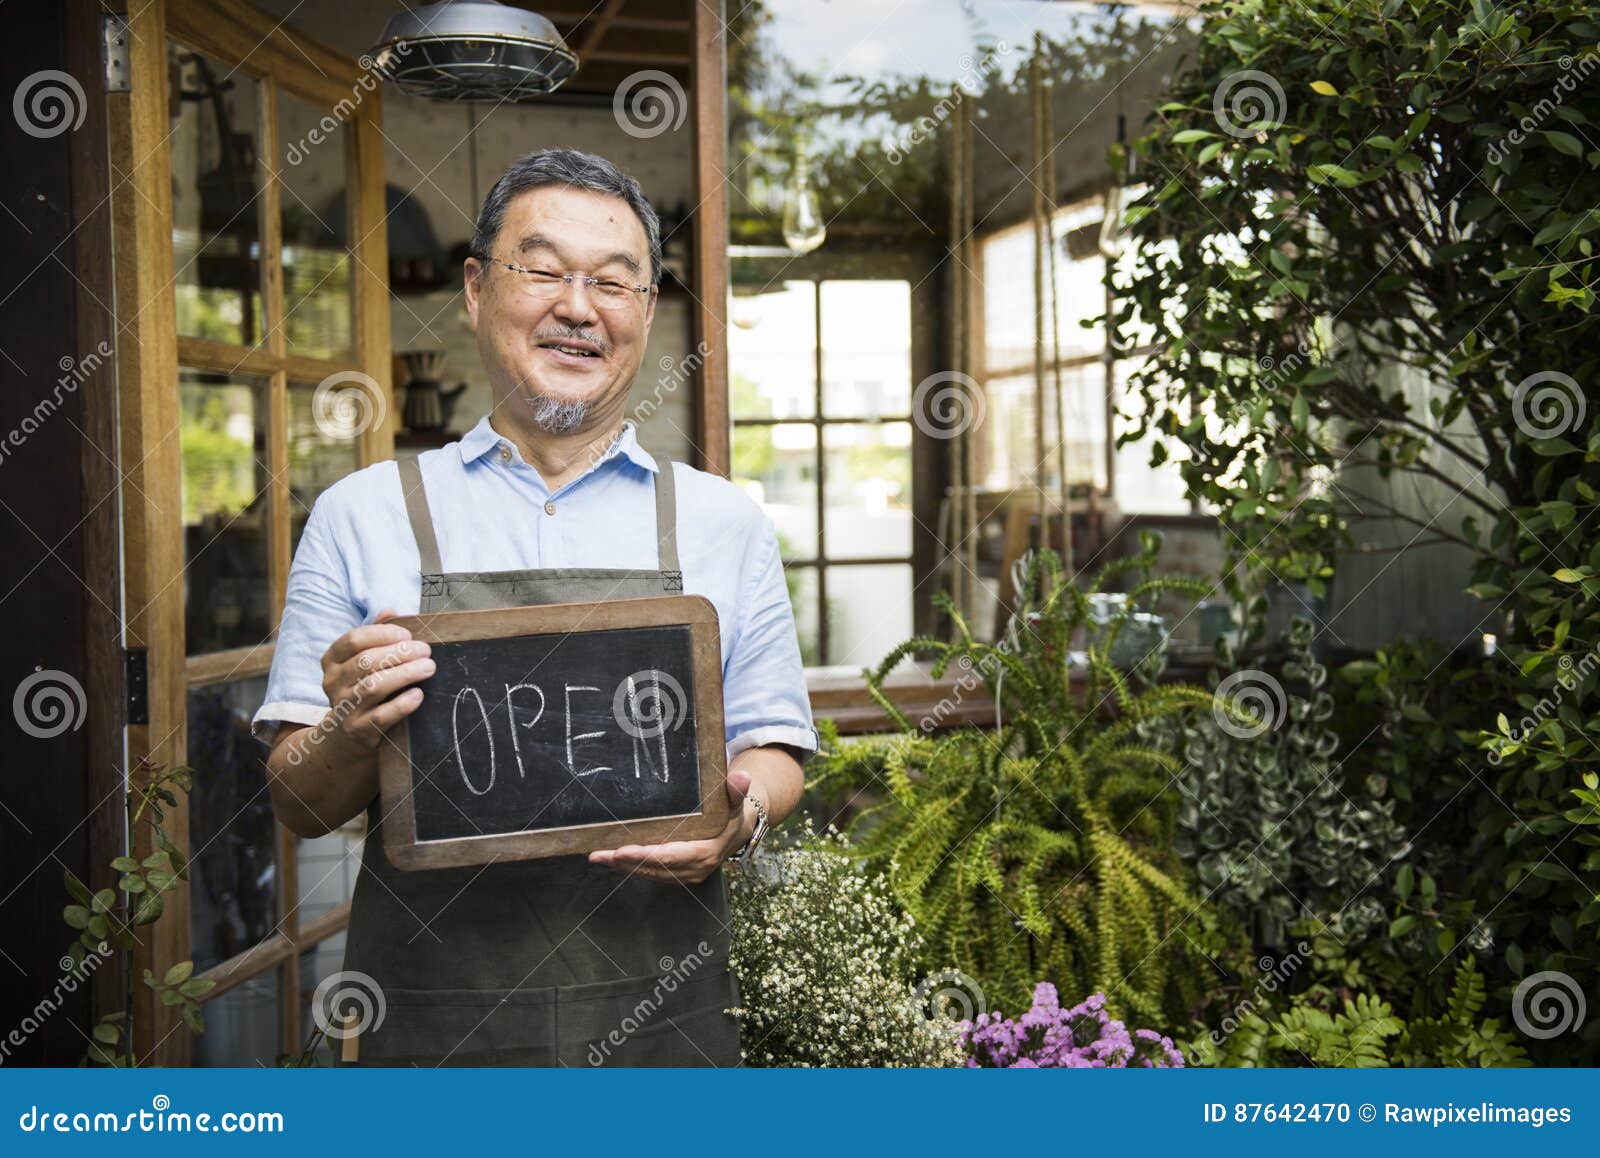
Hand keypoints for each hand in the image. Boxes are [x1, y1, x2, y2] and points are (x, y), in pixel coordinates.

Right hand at [318, 609, 434, 750]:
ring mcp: (344, 708)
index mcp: (332, 660)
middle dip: (400, 653)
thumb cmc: (361, 688)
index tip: (407, 635)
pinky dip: (402, 704)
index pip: (353, 640)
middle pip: (366, 661)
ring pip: (373, 687)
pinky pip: (381, 716)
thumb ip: (375, 635)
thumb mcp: (362, 660)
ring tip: (428, 667)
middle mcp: (332, 683)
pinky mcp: (358, 730)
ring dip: (405, 674)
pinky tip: (418, 694)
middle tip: (426, 651)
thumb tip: (389, 611)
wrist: (347, 734)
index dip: (382, 634)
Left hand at [588, 768, 753, 884]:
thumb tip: (741, 776)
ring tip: (598, 856)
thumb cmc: (732, 814)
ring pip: (649, 873)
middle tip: (599, 854)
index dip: (646, 856)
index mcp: (705, 853)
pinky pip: (651, 873)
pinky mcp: (676, 874)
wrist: (737, 833)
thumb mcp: (735, 802)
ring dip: (623, 867)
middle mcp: (693, 869)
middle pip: (654, 868)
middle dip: (625, 862)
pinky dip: (630, 867)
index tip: (622, 851)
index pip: (670, 857)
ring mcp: (684, 875)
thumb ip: (736, 791)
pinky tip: (611, 859)